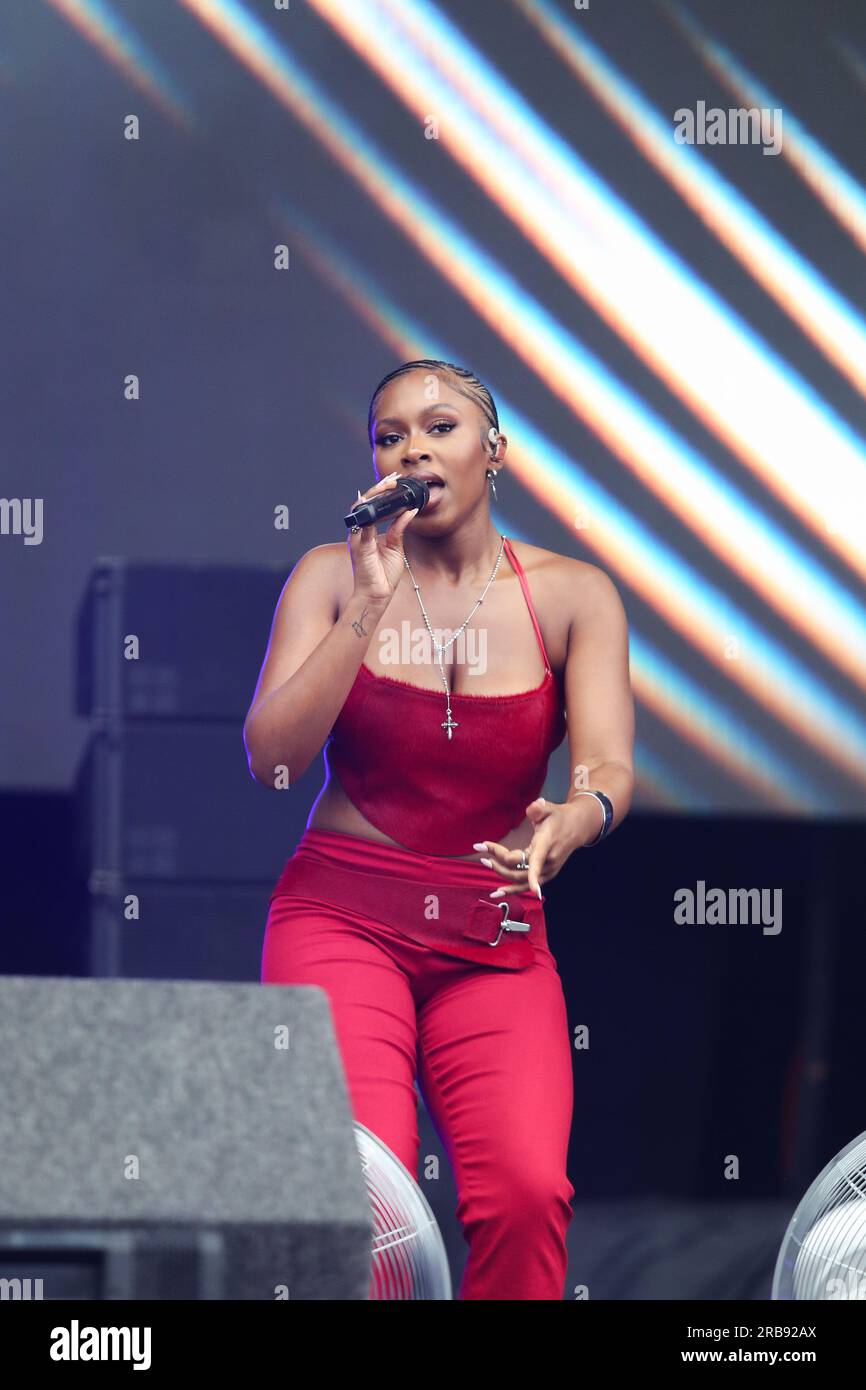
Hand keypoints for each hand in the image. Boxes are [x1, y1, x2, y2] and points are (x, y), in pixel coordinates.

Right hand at [347, 471, 419, 603]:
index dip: (381, 492)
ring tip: (388, 486)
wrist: (376, 596)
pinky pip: (366, 527)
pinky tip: (386, 507)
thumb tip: (408, 511)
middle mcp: (359, 533)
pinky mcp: (361, 548)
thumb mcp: (396, 548)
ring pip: (361, 509)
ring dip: (374, 496)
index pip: (371, 506)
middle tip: (393, 479)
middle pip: (364, 503)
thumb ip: (399, 529)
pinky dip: (375, 515)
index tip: (394, 481)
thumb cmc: (382, 576)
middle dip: (377, 488)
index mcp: (366, 532)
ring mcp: (357, 539)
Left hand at [473, 796, 599, 898]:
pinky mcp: (546, 875)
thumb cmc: (559, 817)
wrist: (576, 828)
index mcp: (547, 845)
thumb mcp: (549, 808)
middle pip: (518, 869)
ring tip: (485, 863)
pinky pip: (526, 885)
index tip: (509, 872)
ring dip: (502, 875)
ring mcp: (548, 871)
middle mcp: (548, 862)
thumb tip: (534, 807)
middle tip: (482, 851)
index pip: (534, 861)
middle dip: (498, 862)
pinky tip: (498, 892)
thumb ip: (539, 808)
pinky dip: (512, 889)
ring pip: (521, 880)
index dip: (525, 872)